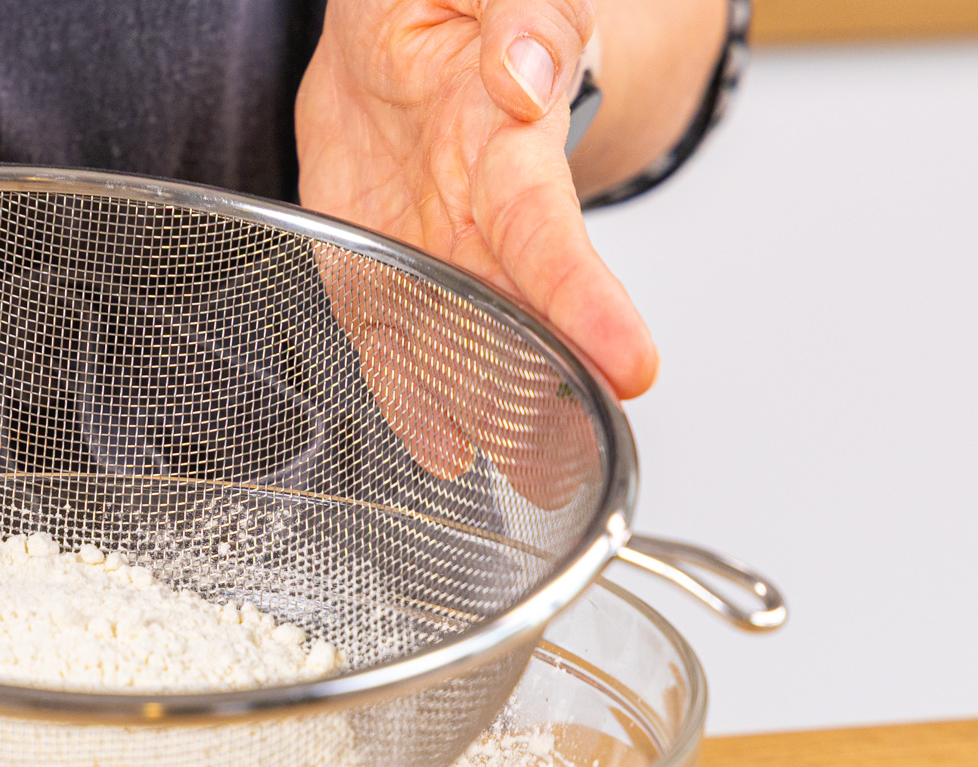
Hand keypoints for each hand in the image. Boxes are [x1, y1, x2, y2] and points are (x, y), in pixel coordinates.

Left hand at [297, 0, 653, 501]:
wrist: (381, 27)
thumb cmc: (445, 4)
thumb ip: (521, 22)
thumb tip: (523, 79)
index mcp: (507, 152)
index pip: (549, 239)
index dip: (587, 305)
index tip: (634, 366)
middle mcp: (476, 217)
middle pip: (520, 315)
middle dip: (548, 389)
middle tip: (568, 464)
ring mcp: (427, 248)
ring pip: (463, 340)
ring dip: (488, 408)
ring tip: (523, 477)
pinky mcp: (374, 265)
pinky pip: (393, 336)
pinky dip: (411, 394)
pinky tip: (440, 450)